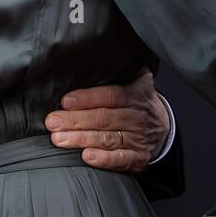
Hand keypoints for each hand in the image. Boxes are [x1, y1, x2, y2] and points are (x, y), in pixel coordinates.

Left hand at [44, 69, 169, 169]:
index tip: (65, 102)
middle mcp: (138, 116)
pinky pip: (121, 159)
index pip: (110, 95)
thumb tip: (88, 57)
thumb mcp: (134, 80)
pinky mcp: (138, 157)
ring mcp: (138, 138)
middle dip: (76, 120)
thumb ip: (116, 72)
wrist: (162, 127)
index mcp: (135, 94)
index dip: (87, 98)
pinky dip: (104, 159)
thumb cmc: (135, 101)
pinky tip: (87, 156)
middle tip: (53, 122)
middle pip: (104, 118)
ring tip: (59, 139)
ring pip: (108, 139)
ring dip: (81, 139)